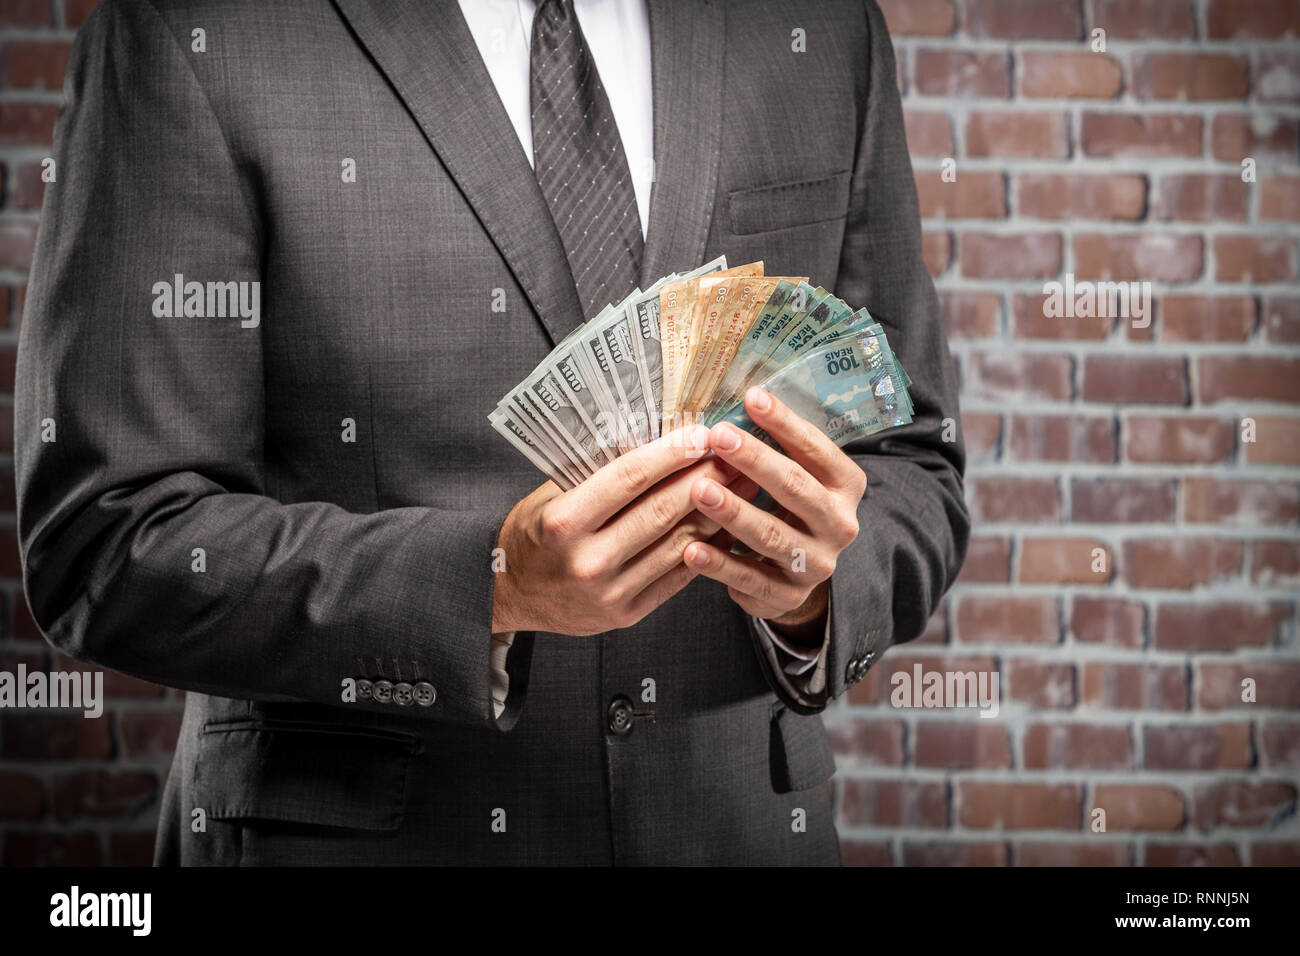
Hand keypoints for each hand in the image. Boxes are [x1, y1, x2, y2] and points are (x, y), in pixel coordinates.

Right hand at [492, 425, 759, 635]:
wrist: (509, 594)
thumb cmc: (533, 534)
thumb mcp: (551, 495)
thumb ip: (598, 474)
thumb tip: (660, 438)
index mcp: (564, 521)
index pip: (630, 477)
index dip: (672, 452)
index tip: (703, 432)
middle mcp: (588, 559)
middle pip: (662, 510)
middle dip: (707, 477)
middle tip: (737, 453)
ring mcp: (610, 591)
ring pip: (679, 543)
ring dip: (719, 511)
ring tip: (744, 484)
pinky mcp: (628, 612)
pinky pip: (679, 574)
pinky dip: (707, 546)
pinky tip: (728, 524)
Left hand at [682, 387, 865, 638]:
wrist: (799, 573)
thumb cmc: (787, 506)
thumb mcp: (796, 474)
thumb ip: (776, 445)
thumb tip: (736, 395)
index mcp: (845, 485)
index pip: (817, 449)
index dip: (784, 423)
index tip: (751, 396)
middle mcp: (840, 525)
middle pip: (796, 488)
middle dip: (756, 461)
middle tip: (718, 438)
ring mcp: (817, 564)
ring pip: (773, 536)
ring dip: (734, 512)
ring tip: (699, 490)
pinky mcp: (789, 595)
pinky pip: (751, 579)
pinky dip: (719, 565)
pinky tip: (690, 550)